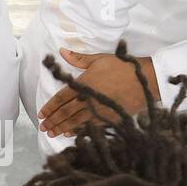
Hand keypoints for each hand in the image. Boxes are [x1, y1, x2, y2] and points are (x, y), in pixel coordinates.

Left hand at [37, 49, 158, 137]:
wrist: (145, 80)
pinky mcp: (108, 118)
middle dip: (53, 120)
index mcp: (84, 83)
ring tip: (52, 133)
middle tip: (43, 127)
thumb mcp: (99, 59)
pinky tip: (70, 134)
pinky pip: (90, 127)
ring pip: (75, 121)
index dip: (50, 107)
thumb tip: (61, 51)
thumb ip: (79, 58)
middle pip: (66, 112)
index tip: (41, 114)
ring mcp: (98, 110)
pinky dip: (78, 131)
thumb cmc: (122, 67)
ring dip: (62, 128)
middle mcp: (88, 98)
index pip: (61, 97)